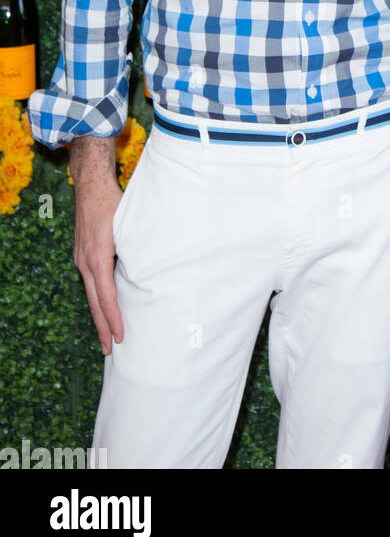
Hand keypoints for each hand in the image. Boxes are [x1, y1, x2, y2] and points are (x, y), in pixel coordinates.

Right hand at [69, 136, 123, 354]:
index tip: (119, 336)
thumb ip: (140, 244)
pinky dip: (97, 300)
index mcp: (97, 257)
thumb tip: (160, 262)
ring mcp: (81, 259)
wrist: (90, 185)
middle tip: (109, 351)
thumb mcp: (129, 223)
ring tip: (106, 337)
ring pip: (91, 295)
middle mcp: (85, 262)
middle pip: (94, 302)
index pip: (105, 296)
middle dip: (102, 327)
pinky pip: (90, 283)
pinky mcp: (83, 255)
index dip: (113, 318)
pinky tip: (104, 308)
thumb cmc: (113, 201)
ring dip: (99, 316)